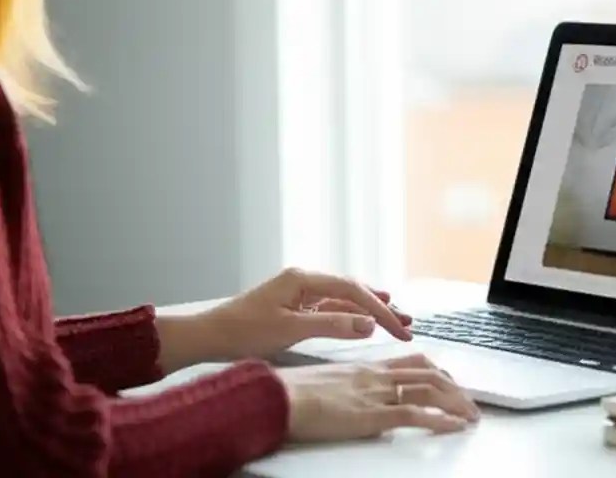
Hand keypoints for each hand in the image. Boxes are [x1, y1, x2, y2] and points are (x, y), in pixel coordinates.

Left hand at [156, 268, 412, 370]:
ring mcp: (299, 294)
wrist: (207, 336)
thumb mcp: (289, 330)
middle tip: (408, 324)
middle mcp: (304, 281)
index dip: (380, 310)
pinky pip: (330, 310)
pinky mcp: (294, 308)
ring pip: (343, 301)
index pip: (353, 291)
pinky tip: (365, 324)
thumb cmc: (242, 331)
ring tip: (397, 322)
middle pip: (352, 292)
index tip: (400, 329)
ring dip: (369, 313)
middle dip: (381, 308)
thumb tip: (368, 325)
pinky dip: (350, 318)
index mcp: (303, 278)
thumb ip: (332, 325)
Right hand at [278, 353, 479, 440]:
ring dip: (456, 403)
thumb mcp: (324, 385)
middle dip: (454, 387)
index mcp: (364, 368)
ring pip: (429, 390)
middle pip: (427, 373)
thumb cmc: (290, 393)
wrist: (277, 396)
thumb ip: (344, 389)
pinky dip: (441, 420)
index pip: (410, 362)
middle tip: (469, 401)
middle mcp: (375, 376)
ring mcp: (376, 393)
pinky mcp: (372, 415)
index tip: (449, 380)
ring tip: (471, 415)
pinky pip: (415, 414)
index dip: (435, 370)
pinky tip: (455, 426)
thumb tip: (349, 401)